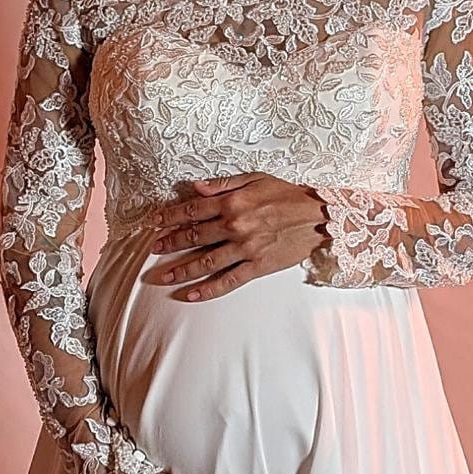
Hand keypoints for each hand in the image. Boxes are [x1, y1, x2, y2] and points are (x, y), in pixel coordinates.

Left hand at [142, 173, 322, 300]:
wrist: (319, 217)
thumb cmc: (288, 195)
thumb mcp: (256, 178)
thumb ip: (223, 183)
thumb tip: (195, 186)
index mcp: (232, 202)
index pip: (192, 210)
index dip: (170, 216)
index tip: (155, 222)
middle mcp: (235, 225)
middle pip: (194, 236)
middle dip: (170, 243)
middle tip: (153, 248)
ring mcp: (245, 248)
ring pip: (205, 261)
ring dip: (181, 269)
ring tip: (163, 276)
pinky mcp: (257, 266)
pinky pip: (228, 281)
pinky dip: (208, 289)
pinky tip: (191, 295)